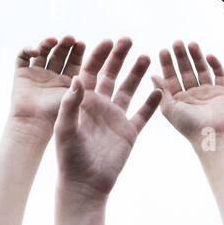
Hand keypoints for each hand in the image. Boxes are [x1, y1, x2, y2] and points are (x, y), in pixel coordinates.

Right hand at [11, 36, 84, 129]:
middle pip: (60, 53)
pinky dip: (27, 50)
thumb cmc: (55, 117)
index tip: (81, 43)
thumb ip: (79, 89)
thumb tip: (84, 74)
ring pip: (43, 52)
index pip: (74, 61)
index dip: (78, 51)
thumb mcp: (72, 100)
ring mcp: (37, 73)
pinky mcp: (21, 73)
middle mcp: (53, 75)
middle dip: (65, 45)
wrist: (32, 124)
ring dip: (48, 44)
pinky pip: (22, 57)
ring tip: (53, 40)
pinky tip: (34, 51)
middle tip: (70, 38)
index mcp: (67, 81)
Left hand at [53, 38, 160, 196]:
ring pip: (129, 90)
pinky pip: (143, 114)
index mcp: (82, 102)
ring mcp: (116, 118)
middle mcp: (100, 106)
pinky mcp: (129, 132)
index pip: (91, 72)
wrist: (85, 184)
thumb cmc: (69, 158)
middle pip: (111, 75)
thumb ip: (70, 104)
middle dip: (119, 57)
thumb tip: (77, 78)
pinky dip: (152, 103)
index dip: (99, 55)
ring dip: (137, 74)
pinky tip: (159, 89)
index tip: (108, 41)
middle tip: (128, 40)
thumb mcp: (65, 128)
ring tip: (147, 57)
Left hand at [152, 40, 223, 144]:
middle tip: (177, 42)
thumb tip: (152, 74)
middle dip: (181, 57)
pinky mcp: (221, 92)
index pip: (171, 76)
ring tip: (192, 44)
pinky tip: (208, 56)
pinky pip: (219, 75)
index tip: (163, 51)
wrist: (211, 136)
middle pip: (186, 70)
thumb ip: (162, 91)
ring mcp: (207, 92)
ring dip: (196, 56)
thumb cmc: (188, 126)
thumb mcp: (170, 109)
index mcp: (178, 98)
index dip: (167, 64)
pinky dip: (215, 65)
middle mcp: (192, 93)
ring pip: (201, 69)